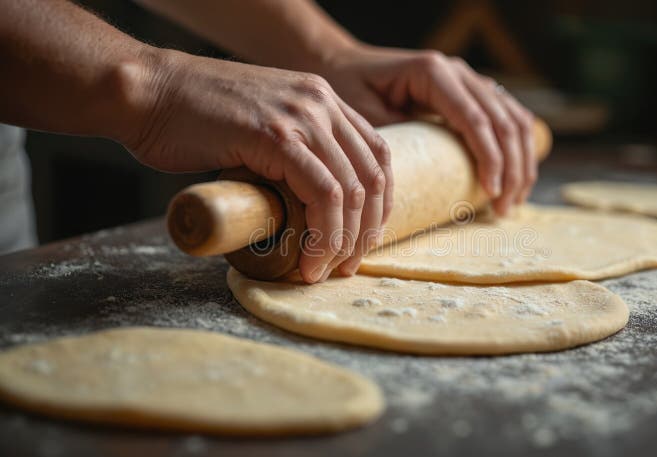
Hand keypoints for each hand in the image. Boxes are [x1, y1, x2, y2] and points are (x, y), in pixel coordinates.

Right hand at [125, 50, 391, 282]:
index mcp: (322, 99)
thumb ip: (291, 151)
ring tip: (324, 270)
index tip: (361, 241)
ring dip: (344, 241)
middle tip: (346, 266)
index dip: (378, 206)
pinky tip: (308, 260)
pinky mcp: (275, 136)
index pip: (377, 156)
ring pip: (352, 190)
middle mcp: (321, 102)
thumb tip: (306, 205)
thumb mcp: (261, 126)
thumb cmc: (191, 118)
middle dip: (366, 231)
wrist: (146, 93)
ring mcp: (301, 115)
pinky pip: (322, 194)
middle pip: (372, 177)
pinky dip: (323, 234)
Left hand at [319, 45, 538, 214]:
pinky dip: (520, 149)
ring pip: (515, 120)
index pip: (475, 119)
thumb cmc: (348, 91)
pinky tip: (517, 179)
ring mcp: (468, 80)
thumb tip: (419, 182)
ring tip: (511, 202)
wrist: (342, 66)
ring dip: (521, 162)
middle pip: (504, 121)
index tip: (491, 193)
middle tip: (503, 209)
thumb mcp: (363, 115)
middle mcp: (457, 71)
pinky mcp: (472, 94)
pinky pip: (510, 118)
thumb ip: (394, 139)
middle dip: (511, 169)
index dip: (490, 158)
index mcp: (433, 72)